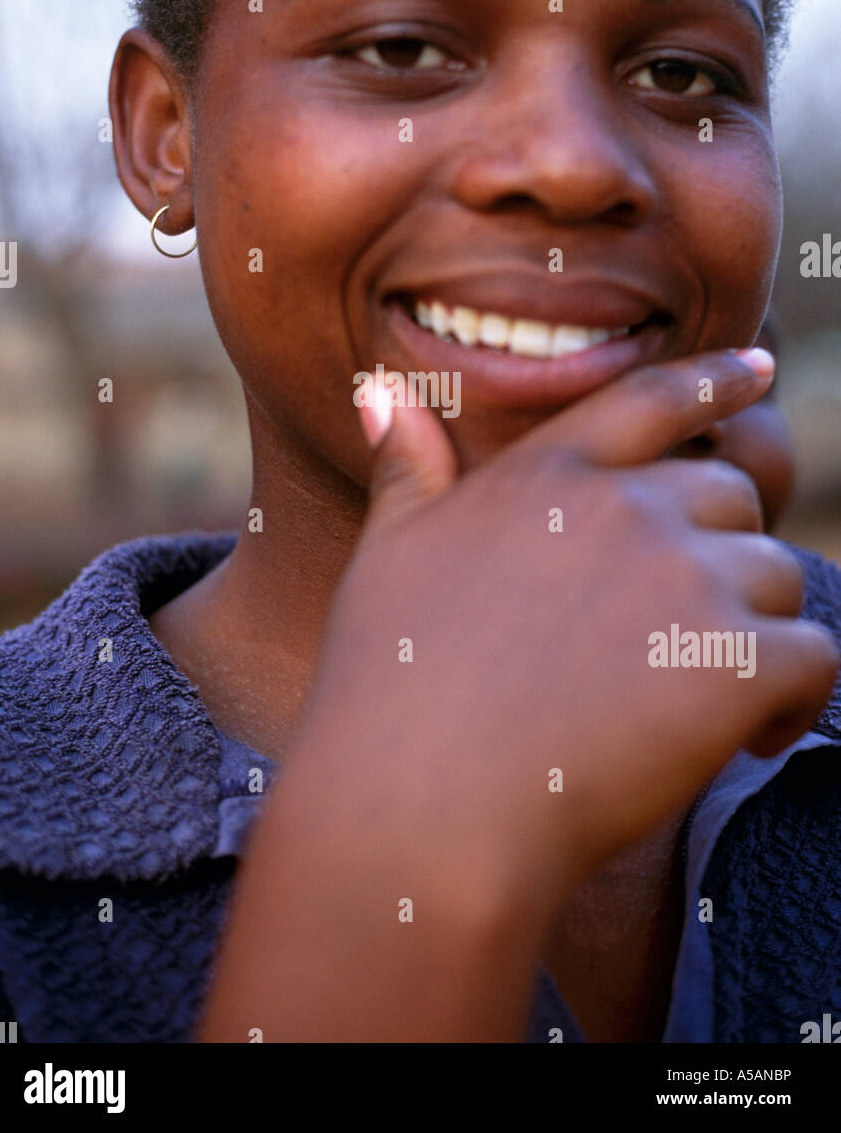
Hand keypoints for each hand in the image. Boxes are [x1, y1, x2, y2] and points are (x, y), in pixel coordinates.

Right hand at [300, 350, 837, 912]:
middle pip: (728, 495)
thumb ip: (406, 470)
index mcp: (546, 475)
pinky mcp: (732, 663)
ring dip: (755, 631)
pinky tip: (748, 741)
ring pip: (776, 577)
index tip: (759, 368)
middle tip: (679, 635)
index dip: (714, 379)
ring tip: (705, 702)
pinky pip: (812, 658)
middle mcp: (623, 508)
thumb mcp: (385, 556)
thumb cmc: (387, 689)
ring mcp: (683, 579)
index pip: (651, 399)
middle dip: (719, 554)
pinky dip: (794, 701)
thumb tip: (380, 391)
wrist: (419, 809)